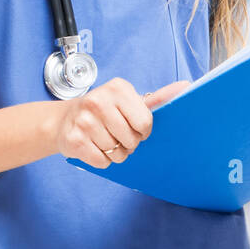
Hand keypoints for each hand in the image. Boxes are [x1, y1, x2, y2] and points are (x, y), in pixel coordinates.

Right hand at [50, 77, 191, 167]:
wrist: (63, 120)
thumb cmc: (103, 111)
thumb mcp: (128, 101)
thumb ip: (157, 98)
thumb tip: (187, 86)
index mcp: (118, 88)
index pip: (145, 122)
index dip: (143, 132)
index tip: (134, 127)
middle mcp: (98, 100)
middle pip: (131, 140)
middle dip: (128, 144)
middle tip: (117, 135)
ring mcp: (84, 120)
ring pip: (117, 153)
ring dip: (115, 153)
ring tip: (104, 140)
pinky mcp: (74, 139)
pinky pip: (102, 162)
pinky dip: (102, 160)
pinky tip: (93, 147)